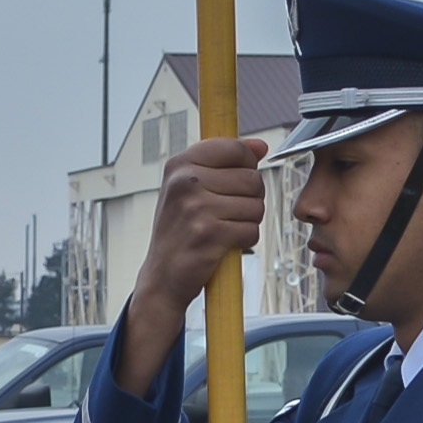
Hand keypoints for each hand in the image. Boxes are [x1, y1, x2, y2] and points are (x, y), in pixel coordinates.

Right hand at [114, 135, 273, 387]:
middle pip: (252, 178)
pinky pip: (251, 231)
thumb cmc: (180, 230)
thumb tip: (260, 146)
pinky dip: (245, 241)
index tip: (236, 180)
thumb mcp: (190, 188)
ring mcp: (196, 209)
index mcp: (179, 165)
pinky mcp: (209, 235)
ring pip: (256, 206)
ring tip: (225, 228)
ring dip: (248, 221)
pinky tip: (225, 244)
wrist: (162, 276)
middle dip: (250, 198)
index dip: (247, 166)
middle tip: (228, 212)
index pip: (235, 148)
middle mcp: (185, 182)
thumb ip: (224, 162)